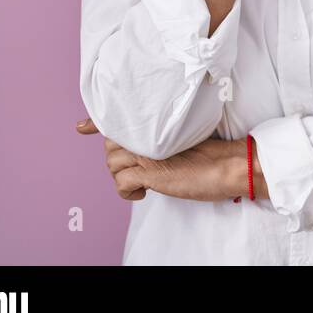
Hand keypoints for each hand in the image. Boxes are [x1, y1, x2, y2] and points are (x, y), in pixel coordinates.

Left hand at [76, 116, 245, 201]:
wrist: (230, 165)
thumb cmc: (215, 154)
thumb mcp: (185, 137)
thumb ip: (162, 136)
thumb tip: (144, 146)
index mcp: (158, 123)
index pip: (118, 120)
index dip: (97, 123)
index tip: (82, 127)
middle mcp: (148, 134)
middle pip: (111, 142)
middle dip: (119, 155)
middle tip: (138, 165)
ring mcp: (147, 153)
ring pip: (112, 162)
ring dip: (123, 174)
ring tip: (143, 180)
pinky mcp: (149, 172)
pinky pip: (120, 182)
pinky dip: (127, 192)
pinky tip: (143, 193)